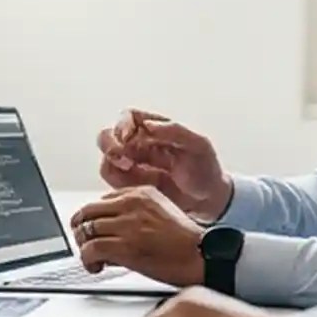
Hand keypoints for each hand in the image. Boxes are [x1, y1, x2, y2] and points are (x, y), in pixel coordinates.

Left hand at [70, 186, 205, 286]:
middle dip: (81, 229)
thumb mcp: (162, 212)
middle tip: (85, 242)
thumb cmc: (187, 242)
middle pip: (87, 211)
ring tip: (93, 258)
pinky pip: (90, 250)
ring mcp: (127, 224)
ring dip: (84, 248)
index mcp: (142, 192)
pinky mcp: (124, 246)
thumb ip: (136, 214)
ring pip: (85, 231)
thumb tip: (111, 229)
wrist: (202, 255)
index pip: (102, 200)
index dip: (95, 218)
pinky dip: (87, 260)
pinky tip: (96, 267)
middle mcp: (131, 204)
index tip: (96, 230)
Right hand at [98, 109, 231, 221]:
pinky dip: (115, 179)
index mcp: (156, 129)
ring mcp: (134, 165)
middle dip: (109, 143)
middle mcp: (141, 144)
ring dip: (111, 162)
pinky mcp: (131, 185)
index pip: (129, 117)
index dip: (123, 124)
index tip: (127, 136)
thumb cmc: (206, 168)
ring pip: (107, 157)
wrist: (209, 200)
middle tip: (122, 156)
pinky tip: (131, 183)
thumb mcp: (199, 146)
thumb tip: (149, 125)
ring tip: (129, 169)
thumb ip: (176, 131)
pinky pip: (113, 179)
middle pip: (108, 135)